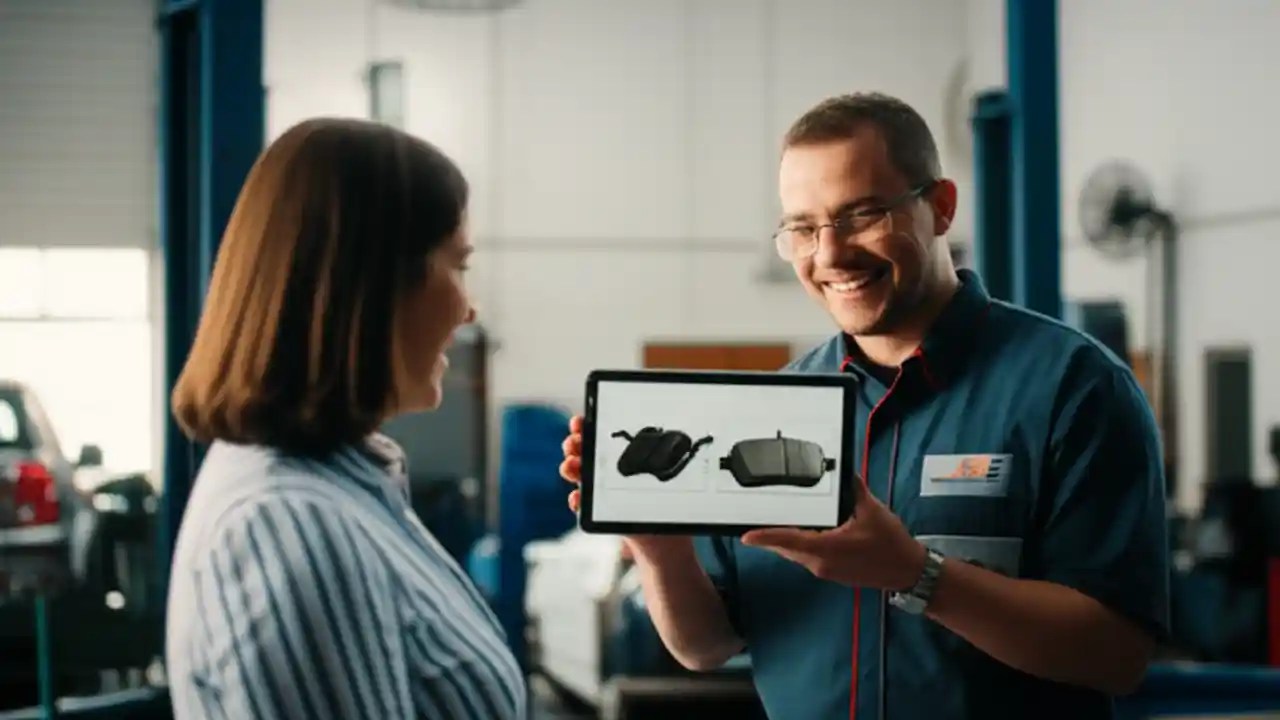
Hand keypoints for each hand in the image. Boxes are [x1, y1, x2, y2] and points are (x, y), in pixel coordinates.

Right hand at [559, 415, 693, 561]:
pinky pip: (580, 505)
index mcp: (619, 455)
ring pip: (576, 473)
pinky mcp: (594, 512)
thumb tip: (659, 435)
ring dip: (570, 467)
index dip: (584, 426)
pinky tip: (578, 498)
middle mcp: (603, 469)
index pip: (597, 434)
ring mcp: (596, 490)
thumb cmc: (663, 500)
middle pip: (581, 450)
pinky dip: (576, 500)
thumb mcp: (664, 474)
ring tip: (572, 466)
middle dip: (573, 444)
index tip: (579, 421)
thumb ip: (659, 457)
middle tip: (574, 443)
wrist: (662, 536)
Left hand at [740, 477, 926, 591]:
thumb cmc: (891, 543)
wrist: (907, 571)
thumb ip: (854, 489)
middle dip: (772, 536)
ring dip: (786, 541)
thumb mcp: (873, 510)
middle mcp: (821, 563)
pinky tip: (802, 533)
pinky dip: (799, 546)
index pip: (789, 541)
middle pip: (787, 548)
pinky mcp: (831, 573)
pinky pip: (806, 559)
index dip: (766, 537)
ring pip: (795, 555)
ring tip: (776, 524)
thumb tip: (844, 472)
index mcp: (828, 548)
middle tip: (757, 520)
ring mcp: (825, 570)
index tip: (746, 536)